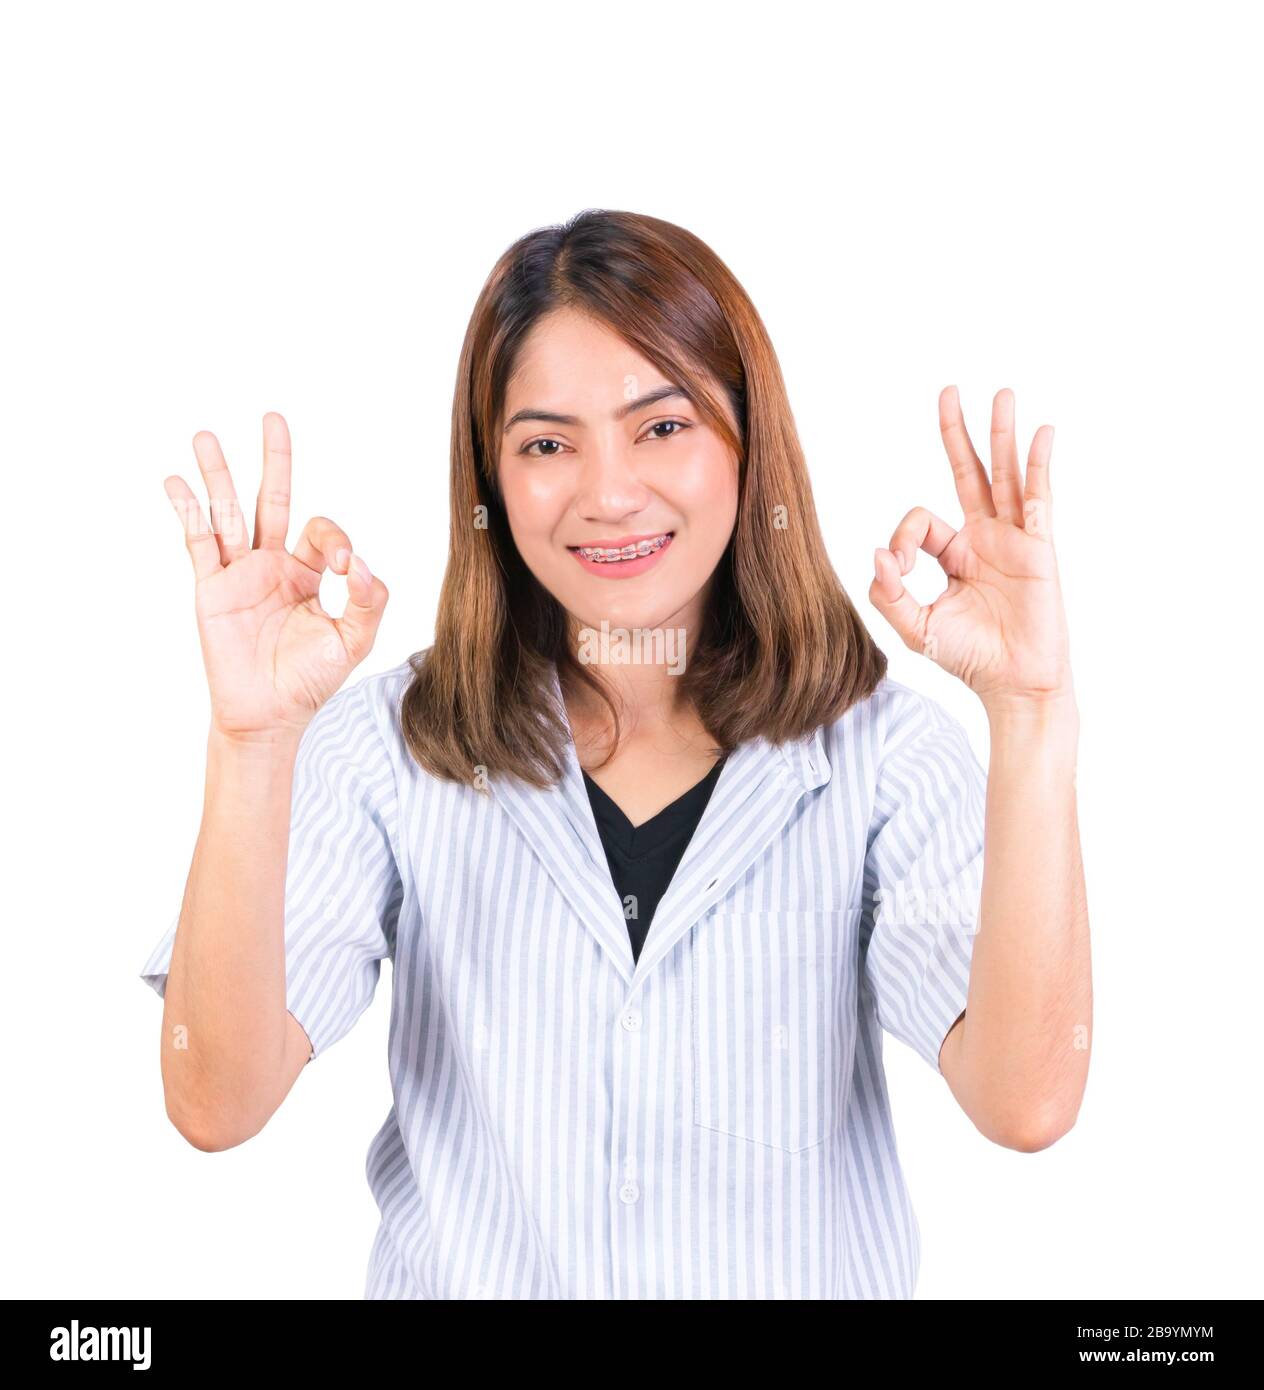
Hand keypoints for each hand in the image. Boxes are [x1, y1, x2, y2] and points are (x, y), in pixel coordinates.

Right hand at [164, 412, 388, 740]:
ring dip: (218, 474)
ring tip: (205, 434)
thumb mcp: (354, 641)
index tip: (345, 566)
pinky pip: (196, 541)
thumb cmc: (310, 679)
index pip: (322, 532)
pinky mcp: (210, 587)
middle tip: (273, 417)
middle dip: (275, 459)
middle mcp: (273, 564)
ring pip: (228, 512)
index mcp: (310, 572)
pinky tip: (176, 482)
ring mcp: (239, 572)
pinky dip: (187, 510)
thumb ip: (370, 601)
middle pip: (273, 499)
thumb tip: (363, 564)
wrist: (268, 714)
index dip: (337, 540)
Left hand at [868, 386, 1072, 714]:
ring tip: (1000, 393)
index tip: (897, 565)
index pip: (921, 520)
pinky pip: (1038, 498)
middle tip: (948, 391)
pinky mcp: (1038, 547)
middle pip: (969, 472)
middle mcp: (985, 538)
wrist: (1013, 684)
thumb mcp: (916, 628)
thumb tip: (877, 555)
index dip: (902, 536)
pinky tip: (1043, 432)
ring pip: (1004, 474)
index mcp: (955, 553)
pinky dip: (1039, 464)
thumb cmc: (969, 658)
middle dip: (957, 433)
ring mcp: (1014, 539)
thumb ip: (889, 594)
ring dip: (1001, 433)